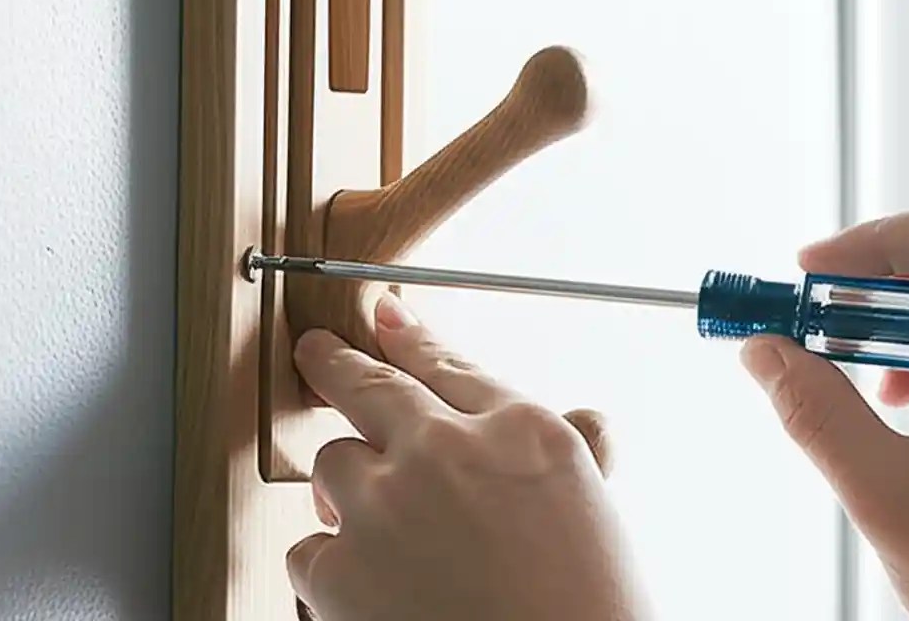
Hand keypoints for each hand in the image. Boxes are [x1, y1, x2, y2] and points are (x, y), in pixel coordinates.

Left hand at [287, 294, 651, 620]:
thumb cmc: (588, 610)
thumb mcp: (598, 512)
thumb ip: (577, 450)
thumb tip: (584, 418)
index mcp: (523, 433)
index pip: (450, 366)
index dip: (409, 339)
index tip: (384, 317)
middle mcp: (448, 451)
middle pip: (369, 385)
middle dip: (334, 362)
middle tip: (316, 350)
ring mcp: (386, 506)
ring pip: (332, 464)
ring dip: (347, 492)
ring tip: (377, 529)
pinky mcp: (339, 569)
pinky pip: (310, 548)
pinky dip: (331, 567)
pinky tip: (368, 588)